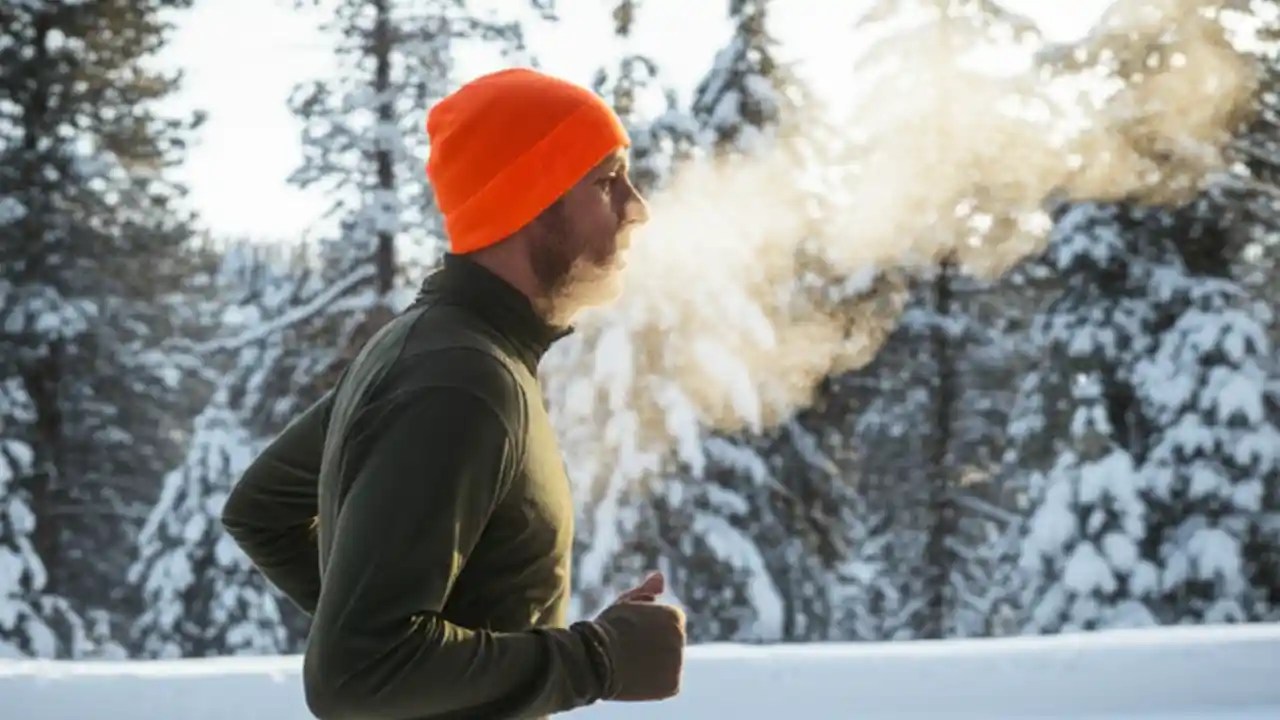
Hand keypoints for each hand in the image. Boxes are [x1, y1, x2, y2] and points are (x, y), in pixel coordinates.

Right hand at [591, 571, 685, 701]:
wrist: (595, 660)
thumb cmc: (607, 628)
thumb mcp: (625, 604)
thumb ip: (647, 591)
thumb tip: (660, 576)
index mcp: (675, 616)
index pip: (668, 623)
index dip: (648, 628)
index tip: (631, 632)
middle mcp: (682, 638)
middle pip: (670, 643)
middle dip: (654, 646)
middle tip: (630, 648)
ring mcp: (678, 662)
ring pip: (669, 664)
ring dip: (655, 665)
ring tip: (632, 663)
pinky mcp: (672, 685)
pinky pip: (667, 684)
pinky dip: (655, 684)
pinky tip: (637, 678)